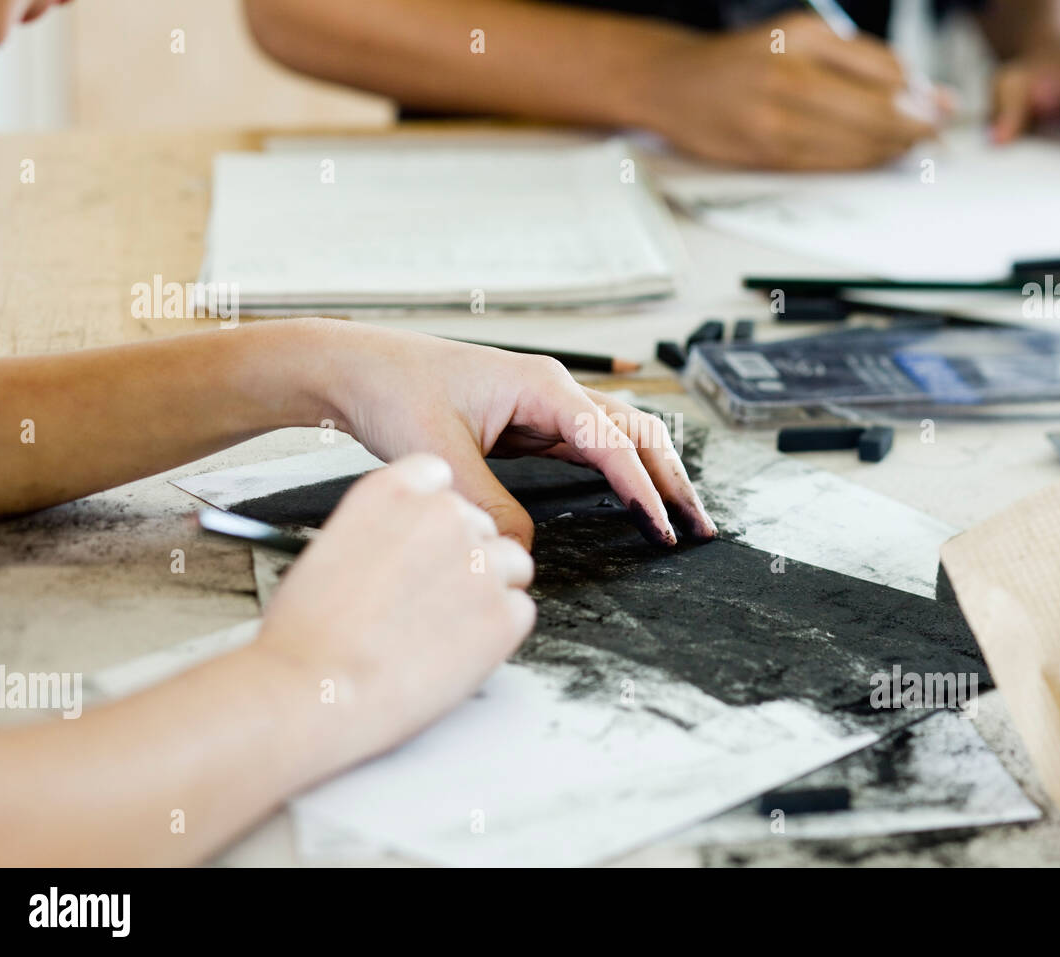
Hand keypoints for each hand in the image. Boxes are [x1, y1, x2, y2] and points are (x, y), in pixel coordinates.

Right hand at [255, 454, 534, 759]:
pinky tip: (455, 647)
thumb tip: (403, 543)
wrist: (319, 687)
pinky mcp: (505, 612)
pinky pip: (520, 611)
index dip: (436, 517)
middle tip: (429, 598)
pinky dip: (497, 631)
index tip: (427, 540)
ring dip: (487, 590)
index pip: (440, 478)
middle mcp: (445, 515)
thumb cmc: (310, 631)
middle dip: (463, 559)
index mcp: (397, 491)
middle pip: (480, 525)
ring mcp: (482, 562)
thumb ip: (383, 528)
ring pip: (511, 565)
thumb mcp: (333, 545)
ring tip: (443, 626)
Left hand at [307, 320, 715, 549]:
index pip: (612, 442)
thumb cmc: (396, 393)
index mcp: (543, 386)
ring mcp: (547, 404)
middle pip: (637, 431)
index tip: (664, 529)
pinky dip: (624, 471)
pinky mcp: (533, 421)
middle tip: (701, 527)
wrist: (358, 370)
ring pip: (622, 436)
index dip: (643, 489)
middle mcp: (555, 389)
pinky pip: (594, 446)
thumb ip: (488, 507)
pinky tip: (635, 498)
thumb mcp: (441, 459)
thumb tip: (523, 551)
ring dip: (656, 473)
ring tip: (683, 515)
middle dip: (673, 478)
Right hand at [633, 12, 943, 169]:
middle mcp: (788, 78)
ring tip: (911, 145)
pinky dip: (860, 162)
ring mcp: (775, 121)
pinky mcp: (767, 155)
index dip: (919, 93)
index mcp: (802, 39)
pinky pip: (829, 164)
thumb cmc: (745, 60)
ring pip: (855, 143)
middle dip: (915, 125)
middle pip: (874, 111)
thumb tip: (915, 88)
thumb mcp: (800, 35)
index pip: (881, 70)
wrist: (677, 85)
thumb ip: (856, 58)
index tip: (942, 103)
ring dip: (891, 148)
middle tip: (937, 131)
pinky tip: (875, 157)